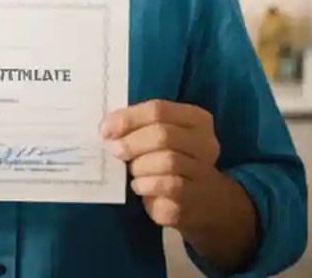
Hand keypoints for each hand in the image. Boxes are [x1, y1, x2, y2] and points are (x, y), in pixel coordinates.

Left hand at [100, 99, 236, 232]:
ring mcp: (203, 172)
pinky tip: (139, 186)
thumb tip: (107, 127)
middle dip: (133, 143)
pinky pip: (168, 186)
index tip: (106, 130)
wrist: (202, 201)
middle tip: (116, 151)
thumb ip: (136, 126)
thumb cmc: (171, 160)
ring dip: (140, 166)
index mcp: (196, 119)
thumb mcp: (158, 136)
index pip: (158, 110)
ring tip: (132, 171)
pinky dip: (146, 184)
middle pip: (164, 134)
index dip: (128, 118)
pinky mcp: (195, 198)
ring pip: (168, 161)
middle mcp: (205, 143)